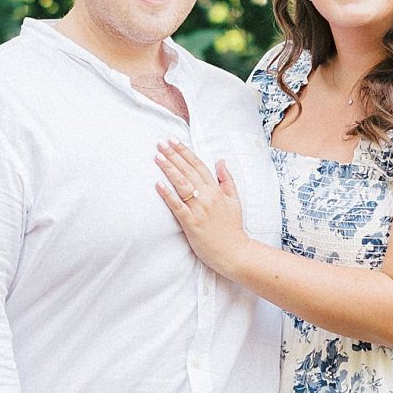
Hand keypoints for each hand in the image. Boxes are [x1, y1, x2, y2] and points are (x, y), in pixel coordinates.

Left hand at [155, 140, 248, 276]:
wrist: (234, 252)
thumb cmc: (233, 228)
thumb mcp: (235, 200)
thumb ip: (227, 180)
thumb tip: (220, 161)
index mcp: (217, 190)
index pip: (199, 166)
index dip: (185, 152)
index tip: (174, 140)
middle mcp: (207, 197)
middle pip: (188, 171)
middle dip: (173, 155)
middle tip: (160, 143)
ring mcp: (199, 210)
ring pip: (182, 185)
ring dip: (169, 169)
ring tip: (157, 157)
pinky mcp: (191, 223)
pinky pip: (177, 206)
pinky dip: (167, 195)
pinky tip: (157, 184)